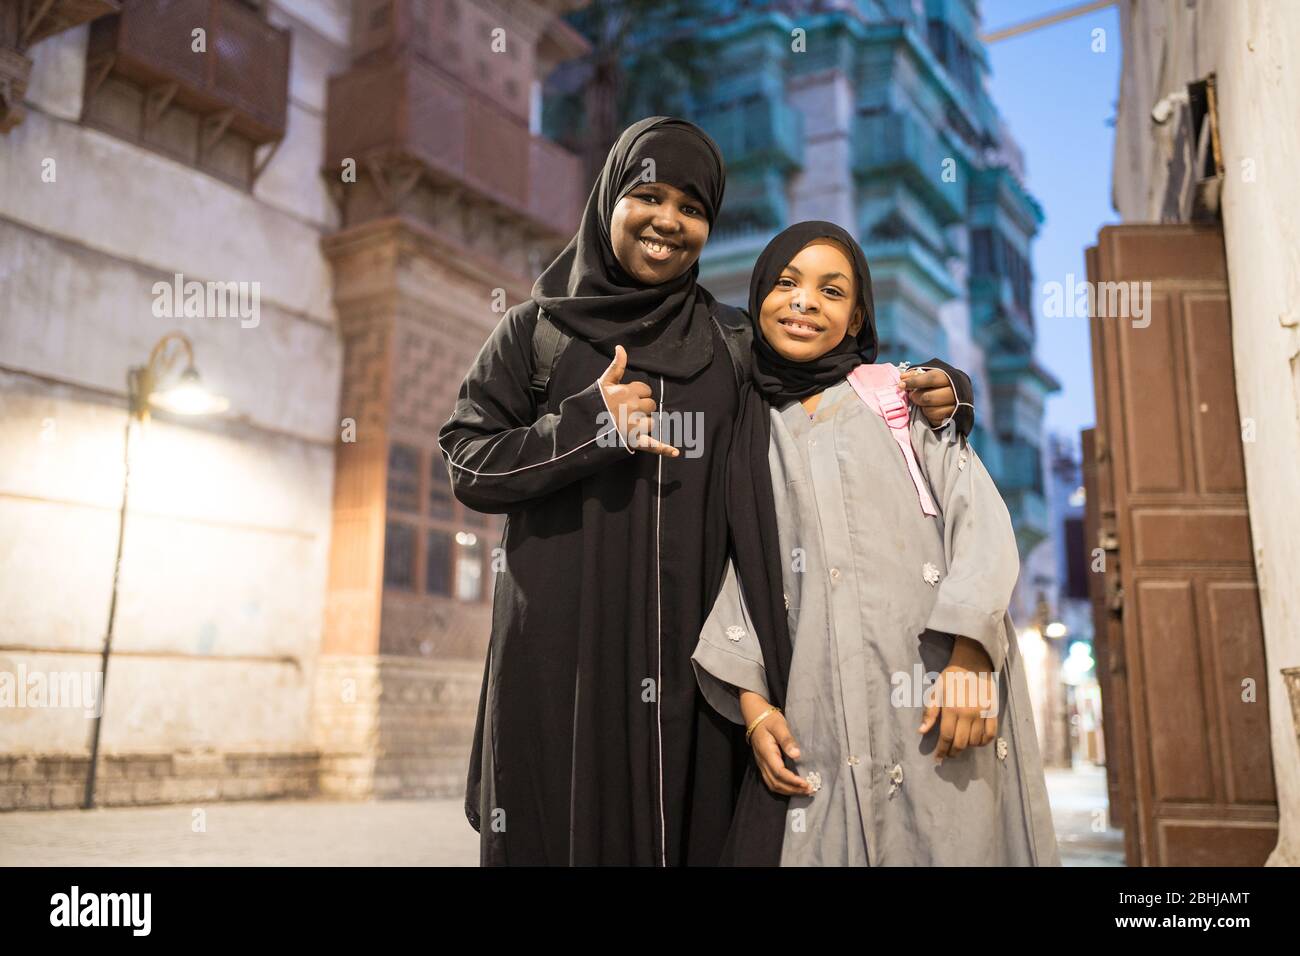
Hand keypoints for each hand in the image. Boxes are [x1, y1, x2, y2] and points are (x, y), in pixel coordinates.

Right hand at [598, 345, 679, 456]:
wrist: (581, 426)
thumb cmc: (593, 402)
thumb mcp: (603, 381)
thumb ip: (617, 366)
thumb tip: (621, 347)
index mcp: (628, 392)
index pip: (645, 391)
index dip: (638, 395)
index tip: (626, 400)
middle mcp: (633, 407)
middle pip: (651, 406)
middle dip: (642, 409)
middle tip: (625, 414)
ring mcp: (634, 425)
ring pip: (652, 422)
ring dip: (645, 424)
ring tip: (627, 426)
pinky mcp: (634, 441)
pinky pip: (652, 445)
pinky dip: (664, 449)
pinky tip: (675, 452)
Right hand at [740, 691, 814, 795]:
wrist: (755, 716)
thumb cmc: (769, 719)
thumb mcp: (779, 725)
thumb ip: (787, 740)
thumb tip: (796, 755)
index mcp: (767, 752)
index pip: (779, 772)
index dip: (792, 781)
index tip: (806, 783)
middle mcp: (762, 762)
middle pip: (776, 783)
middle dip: (793, 789)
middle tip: (810, 789)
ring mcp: (762, 764)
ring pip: (773, 785)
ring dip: (788, 791)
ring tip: (804, 791)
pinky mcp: (764, 765)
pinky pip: (772, 782)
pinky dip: (783, 788)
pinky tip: (793, 787)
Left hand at [900, 367, 955, 426]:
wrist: (960, 394)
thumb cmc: (942, 383)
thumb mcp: (932, 374)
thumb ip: (917, 374)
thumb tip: (903, 377)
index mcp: (950, 377)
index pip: (931, 378)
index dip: (915, 381)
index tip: (902, 384)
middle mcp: (955, 391)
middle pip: (928, 397)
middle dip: (916, 397)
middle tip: (912, 396)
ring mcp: (956, 406)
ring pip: (931, 411)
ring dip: (923, 408)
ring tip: (922, 403)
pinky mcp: (953, 418)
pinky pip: (936, 420)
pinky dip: (929, 416)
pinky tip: (930, 410)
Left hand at [918, 636, 997, 761]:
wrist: (973, 664)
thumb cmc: (951, 677)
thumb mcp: (936, 691)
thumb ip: (930, 712)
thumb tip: (921, 731)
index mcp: (951, 708)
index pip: (946, 737)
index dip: (941, 750)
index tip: (937, 758)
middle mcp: (968, 714)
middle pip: (961, 743)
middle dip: (953, 752)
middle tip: (948, 754)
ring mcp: (982, 714)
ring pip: (975, 741)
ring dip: (967, 747)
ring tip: (960, 745)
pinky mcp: (993, 713)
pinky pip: (990, 735)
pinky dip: (983, 742)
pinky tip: (976, 742)